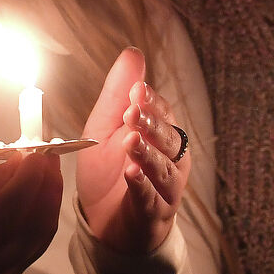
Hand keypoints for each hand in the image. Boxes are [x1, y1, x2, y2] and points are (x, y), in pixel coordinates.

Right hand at [0, 152, 63, 273]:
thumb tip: (20, 162)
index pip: (6, 210)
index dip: (28, 180)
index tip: (37, 153)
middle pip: (32, 223)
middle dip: (46, 185)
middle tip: (48, 155)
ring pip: (42, 234)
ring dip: (51, 199)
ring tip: (49, 171)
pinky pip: (39, 243)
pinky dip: (46, 215)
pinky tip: (44, 195)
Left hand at [76, 48, 187, 254]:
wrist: (103, 221)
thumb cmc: (108, 170)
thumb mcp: (105, 127)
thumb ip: (119, 93)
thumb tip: (132, 52)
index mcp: (160, 135)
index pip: (163, 113)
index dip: (151, 102)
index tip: (136, 89)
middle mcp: (170, 160)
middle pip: (169, 139)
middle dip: (152, 125)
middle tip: (133, 113)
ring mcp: (165, 189)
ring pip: (163, 169)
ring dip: (148, 154)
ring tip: (131, 141)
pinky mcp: (153, 214)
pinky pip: (151, 199)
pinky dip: (142, 186)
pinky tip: (131, 174)